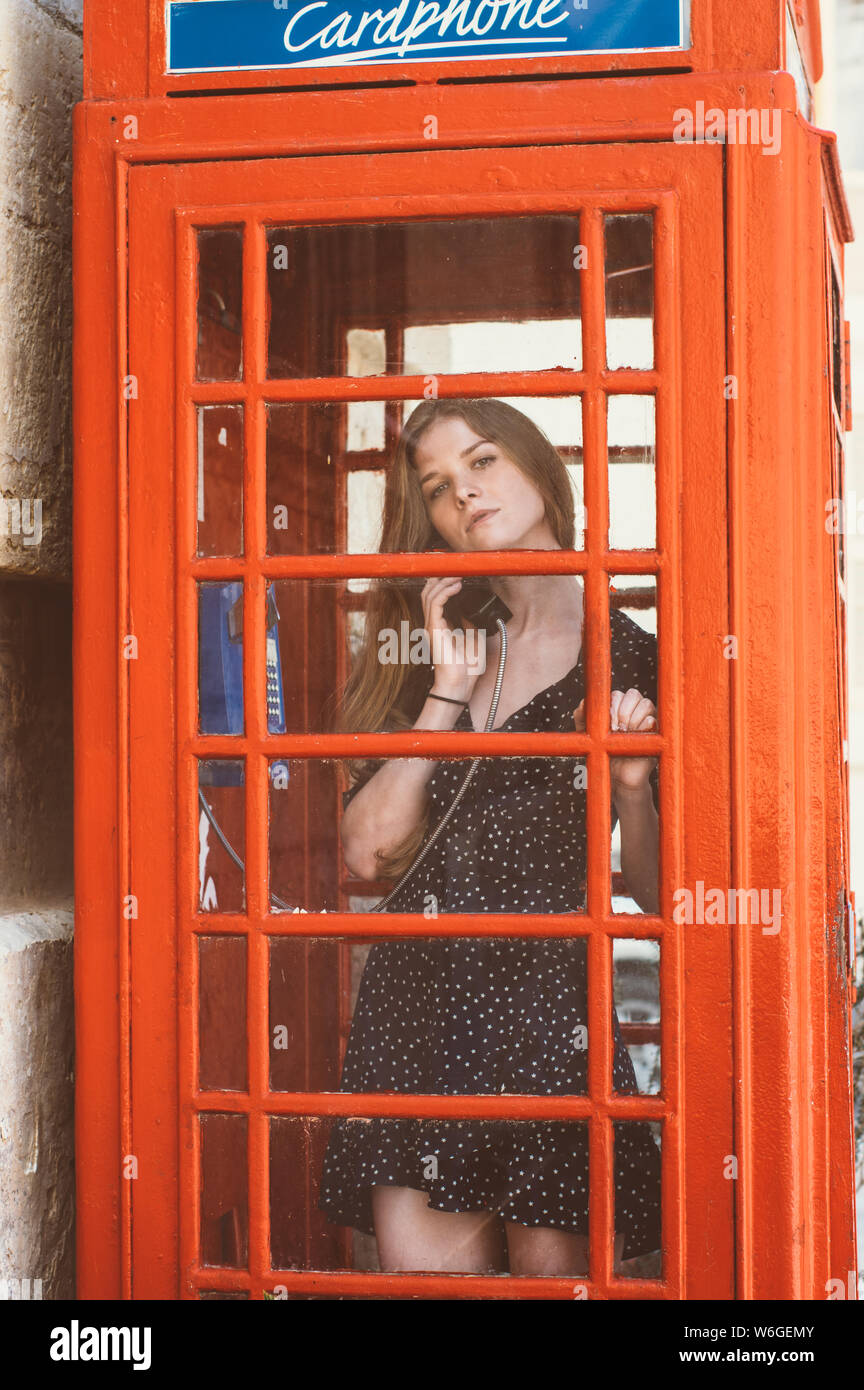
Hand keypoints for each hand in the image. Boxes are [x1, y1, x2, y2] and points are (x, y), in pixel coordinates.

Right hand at [420, 577, 484, 701]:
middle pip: (429, 591)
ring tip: (458, 574)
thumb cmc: (465, 667)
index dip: (443, 582)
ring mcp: (431, 626)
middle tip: (455, 566)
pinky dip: (445, 591)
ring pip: (430, 594)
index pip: (435, 597)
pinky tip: (457, 586)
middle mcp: (432, 623)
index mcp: (440, 625)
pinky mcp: (434, 628)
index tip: (458, 571)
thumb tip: (473, 606)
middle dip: (440, 576)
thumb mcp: (473, 637)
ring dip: (444, 581)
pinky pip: (435, 603)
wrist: (459, 684)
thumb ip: (470, 621)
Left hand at [572, 689, 657, 793]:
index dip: (612, 706)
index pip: (617, 694)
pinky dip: (644, 726)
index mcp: (617, 706)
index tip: (607, 723)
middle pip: (633, 694)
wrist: (614, 776)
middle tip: (616, 729)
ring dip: (633, 718)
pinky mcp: (657, 732)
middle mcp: (634, 709)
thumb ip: (582, 716)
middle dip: (623, 711)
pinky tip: (637, 738)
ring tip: (626, 734)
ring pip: (646, 703)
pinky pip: (653, 719)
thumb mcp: (587, 734)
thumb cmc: (600, 754)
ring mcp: (647, 719)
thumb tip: (584, 702)